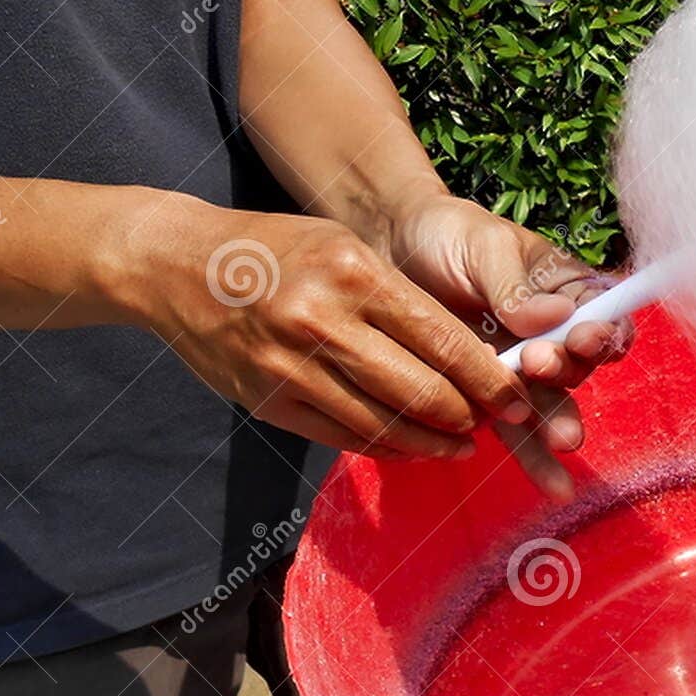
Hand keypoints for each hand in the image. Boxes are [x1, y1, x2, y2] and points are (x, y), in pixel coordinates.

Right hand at [127, 202, 533, 462]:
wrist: (177, 265)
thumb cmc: (277, 251)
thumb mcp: (342, 247)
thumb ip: (400, 299)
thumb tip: (468, 356)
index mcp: (354, 273)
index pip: (442, 339)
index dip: (489, 378)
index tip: (519, 397)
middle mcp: (323, 321)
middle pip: (421, 391)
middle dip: (470, 416)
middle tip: (497, 424)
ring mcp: (293, 367)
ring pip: (386, 424)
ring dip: (434, 442)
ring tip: (462, 444)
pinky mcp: (271, 402)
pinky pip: (346, 438)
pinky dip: (389, 448)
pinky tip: (414, 447)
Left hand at [383, 195, 633, 498]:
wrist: (393, 251)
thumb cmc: (447, 237)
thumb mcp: (482, 246)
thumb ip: (514, 284)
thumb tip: (551, 316)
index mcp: (565, 291)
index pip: (601, 316)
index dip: (602, 331)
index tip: (584, 336)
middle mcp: (553, 335)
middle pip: (576, 365)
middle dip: (563, 370)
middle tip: (535, 364)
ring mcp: (524, 370)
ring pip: (551, 403)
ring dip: (557, 423)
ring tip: (560, 442)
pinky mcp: (490, 397)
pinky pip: (517, 431)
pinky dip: (534, 458)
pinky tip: (554, 484)